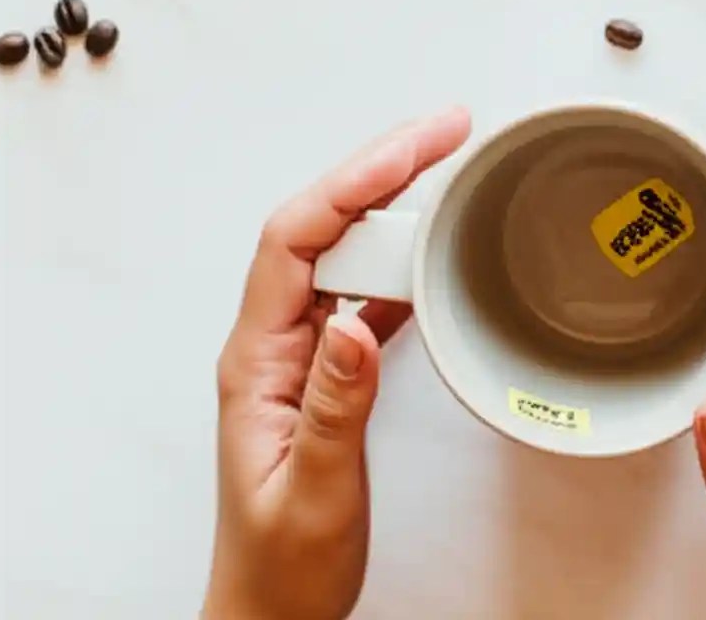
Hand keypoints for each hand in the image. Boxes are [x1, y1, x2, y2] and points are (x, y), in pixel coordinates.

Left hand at [202, 109, 470, 619]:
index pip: (295, 241)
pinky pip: (364, 296)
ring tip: (447, 170)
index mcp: (258, 362)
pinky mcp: (330, 373)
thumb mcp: (316, 491)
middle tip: (448, 132)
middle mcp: (274, 345)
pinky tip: (433, 254)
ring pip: (344, 254)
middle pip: (320, 227)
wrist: (275, 607)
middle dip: (381, 169)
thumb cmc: (284, 562)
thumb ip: (335, 407)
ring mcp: (302, 356)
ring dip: (394, 207)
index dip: (352, 183)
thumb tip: (354, 323)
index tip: (413, 149)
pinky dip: (402, 264)